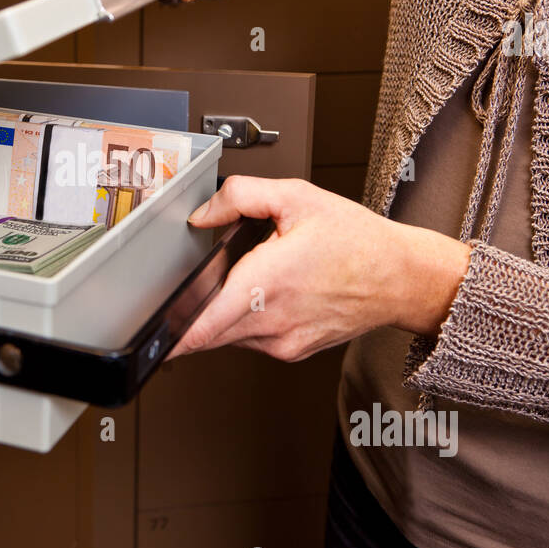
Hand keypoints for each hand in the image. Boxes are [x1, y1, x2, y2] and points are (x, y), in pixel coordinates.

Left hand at [169, 177, 472, 361]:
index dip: (170, 336)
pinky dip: (248, 319)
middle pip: (208, 331)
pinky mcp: (292, 351)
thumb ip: (241, 196)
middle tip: (189, 291)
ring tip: (250, 280)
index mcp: (269, 282)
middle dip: (192, 313)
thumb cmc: (358, 241)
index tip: (147, 339)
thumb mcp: (297, 198)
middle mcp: (273, 321)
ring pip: (229, 335)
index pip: (204, 325)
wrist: (401, 278)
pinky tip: (268, 294)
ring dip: (224, 313)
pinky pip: (252, 339)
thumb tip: (203, 212)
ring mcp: (283, 342)